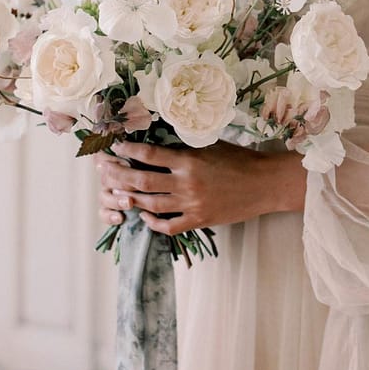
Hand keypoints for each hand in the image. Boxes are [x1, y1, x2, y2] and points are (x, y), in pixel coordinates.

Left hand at [95, 139, 305, 235]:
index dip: (127, 151)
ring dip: (130, 199)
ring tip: (116, 193)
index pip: (149, 155)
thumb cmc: (239, 159)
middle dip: (118, 176)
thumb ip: (184, 148)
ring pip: (151, 205)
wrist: (264, 184)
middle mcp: (187, 183)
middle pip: (142, 182)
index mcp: (189, 161)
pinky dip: (153, 222)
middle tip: (104, 170)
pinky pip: (168, 226)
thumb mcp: (211, 146)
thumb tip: (158, 143)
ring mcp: (192, 205)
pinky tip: (144, 215)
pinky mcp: (199, 221)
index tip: (115, 146)